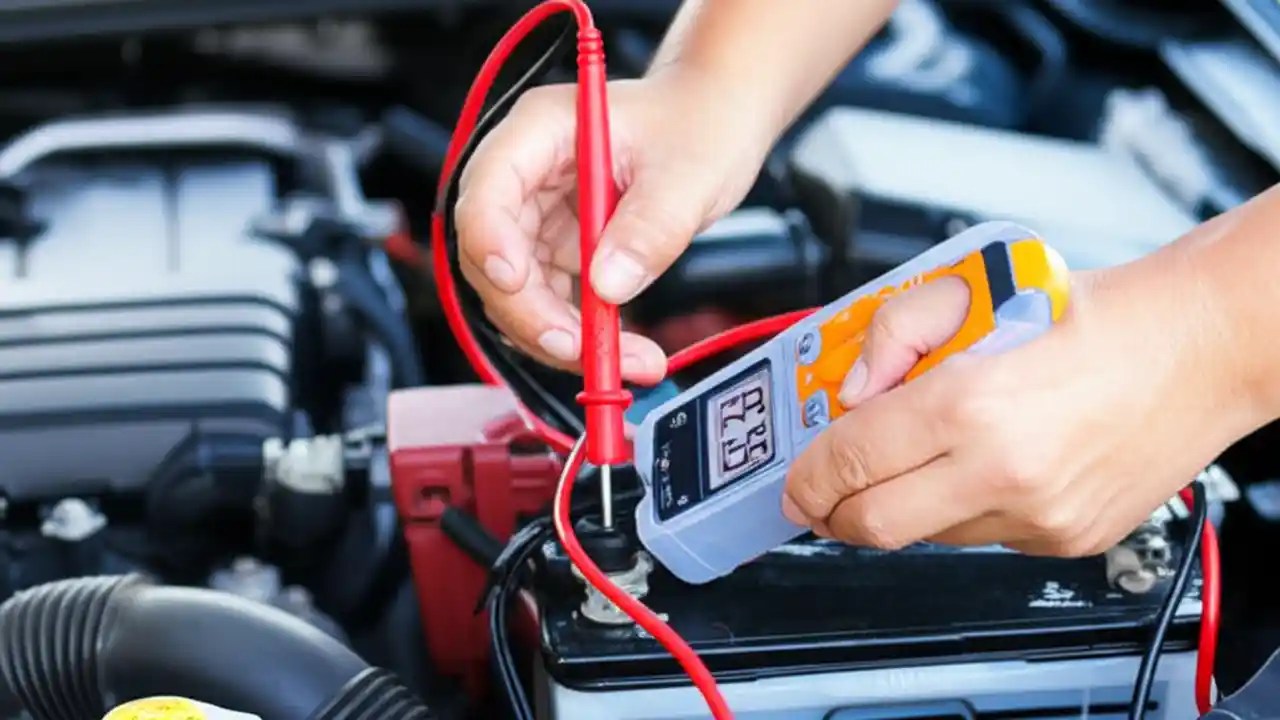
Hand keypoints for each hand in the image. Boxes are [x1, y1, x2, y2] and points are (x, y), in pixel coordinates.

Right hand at [455, 72, 774, 384]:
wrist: (715, 121)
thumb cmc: (698, 123)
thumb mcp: (688, 174)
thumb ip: (649, 228)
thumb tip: (609, 285)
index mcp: (540, 132)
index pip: (487, 191)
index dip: (492, 243)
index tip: (518, 286)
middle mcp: (526, 176)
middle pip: (492, 255)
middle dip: (532, 312)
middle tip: (583, 349)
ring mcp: (538, 217)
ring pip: (517, 293)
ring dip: (560, 336)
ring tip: (628, 359)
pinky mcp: (558, 250)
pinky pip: (551, 304)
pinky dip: (581, 334)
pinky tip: (625, 351)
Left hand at [780, 258, 1254, 556]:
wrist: (1199, 344)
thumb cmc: (1095, 311)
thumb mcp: (971, 289)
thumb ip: (893, 334)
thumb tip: (851, 390)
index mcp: (972, 404)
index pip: (850, 463)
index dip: (805, 478)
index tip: (793, 480)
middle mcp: (1004, 471)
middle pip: (873, 526)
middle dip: (831, 515)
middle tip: (821, 495)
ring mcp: (1039, 515)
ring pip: (928, 536)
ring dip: (902, 507)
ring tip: (916, 459)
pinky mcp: (1065, 538)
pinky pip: (983, 539)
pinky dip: (962, 509)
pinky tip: (982, 465)